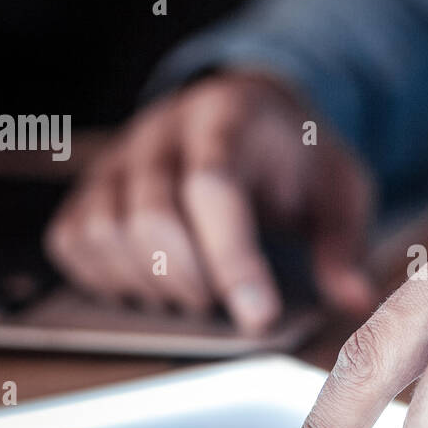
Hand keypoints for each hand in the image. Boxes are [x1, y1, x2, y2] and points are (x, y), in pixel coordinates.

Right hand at [44, 71, 375, 331]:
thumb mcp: (339, 186)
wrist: (247, 110)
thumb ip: (344, 241)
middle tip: (223, 305)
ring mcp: (117, 160)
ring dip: (146, 285)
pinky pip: (72, 241)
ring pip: (102, 233)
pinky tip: (150, 289)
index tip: (259, 317)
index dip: (233, 260)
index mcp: (226, 118)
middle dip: (191, 281)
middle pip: (149, 217)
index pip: (214, 188)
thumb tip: (355, 301)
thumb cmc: (294, 155)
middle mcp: (160, 133)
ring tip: (192, 297)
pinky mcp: (89, 189)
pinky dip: (104, 279)